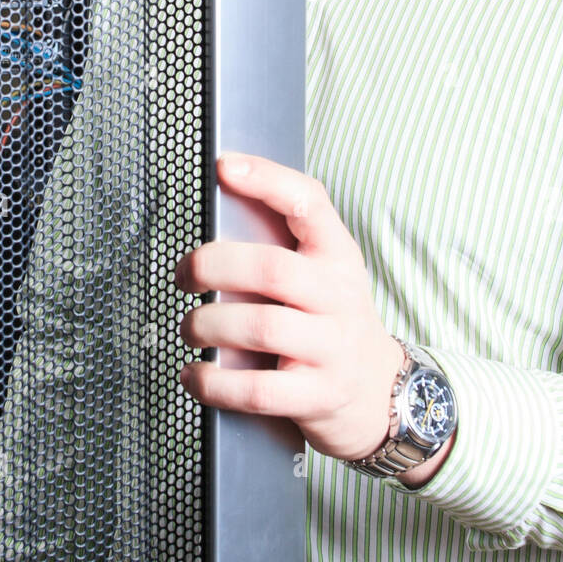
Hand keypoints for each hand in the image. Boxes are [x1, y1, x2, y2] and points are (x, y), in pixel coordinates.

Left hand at [174, 151, 406, 462]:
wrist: (378, 391)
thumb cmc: (330, 321)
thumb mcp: (323, 273)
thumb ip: (280, 245)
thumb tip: (217, 209)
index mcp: (338, 255)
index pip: (309, 203)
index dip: (267, 180)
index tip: (225, 167)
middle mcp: (339, 296)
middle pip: (270, 268)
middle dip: (212, 267)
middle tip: (184, 275)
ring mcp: (332, 348)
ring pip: (261, 327)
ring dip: (208, 326)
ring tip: (191, 328)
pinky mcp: (318, 395)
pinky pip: (257, 390)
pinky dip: (215, 384)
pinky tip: (196, 376)